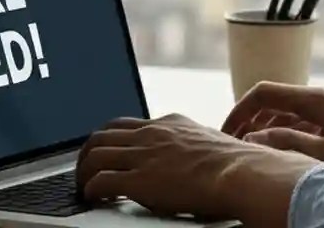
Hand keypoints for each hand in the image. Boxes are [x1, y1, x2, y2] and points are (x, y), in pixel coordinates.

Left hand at [77, 113, 318, 226]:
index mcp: (169, 124)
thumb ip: (196, 146)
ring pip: (94, 155)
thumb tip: (200, 158)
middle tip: (85, 169)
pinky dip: (90, 190)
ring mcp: (143, 155)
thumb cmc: (237, 164)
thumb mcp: (211, 143)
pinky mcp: (139, 180)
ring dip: (83, 172)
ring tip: (83, 186)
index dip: (111, 139)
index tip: (107, 150)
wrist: (240, 173)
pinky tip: (92, 198)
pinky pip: (100, 182)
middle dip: (88, 152)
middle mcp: (151, 135)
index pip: (127, 124)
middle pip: (102, 135)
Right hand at [223, 82, 323, 165]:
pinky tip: (283, 152)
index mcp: (315, 98)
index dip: (239, 110)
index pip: (263, 92)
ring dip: (265, 127)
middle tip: (233, 145)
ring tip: (252, 150)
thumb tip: (254, 136)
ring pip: (286, 112)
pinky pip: (302, 121)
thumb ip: (290, 143)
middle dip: (248, 120)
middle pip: (271, 101)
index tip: (225, 132)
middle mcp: (320, 95)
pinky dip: (285, 132)